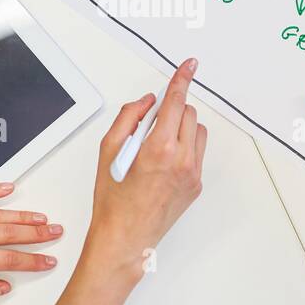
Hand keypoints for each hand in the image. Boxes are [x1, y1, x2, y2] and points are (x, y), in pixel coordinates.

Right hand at [37, 59, 207, 304]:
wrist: (125, 239)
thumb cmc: (113, 202)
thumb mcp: (108, 152)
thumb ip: (128, 118)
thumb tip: (146, 102)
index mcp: (159, 149)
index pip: (176, 102)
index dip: (182, 78)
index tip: (189, 65)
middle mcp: (182, 160)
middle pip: (188, 113)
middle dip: (172, 110)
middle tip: (149, 124)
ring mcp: (192, 174)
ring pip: (197, 132)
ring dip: (180, 128)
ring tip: (155, 145)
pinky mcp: (196, 186)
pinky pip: (196, 153)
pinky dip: (183, 148)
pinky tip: (161, 163)